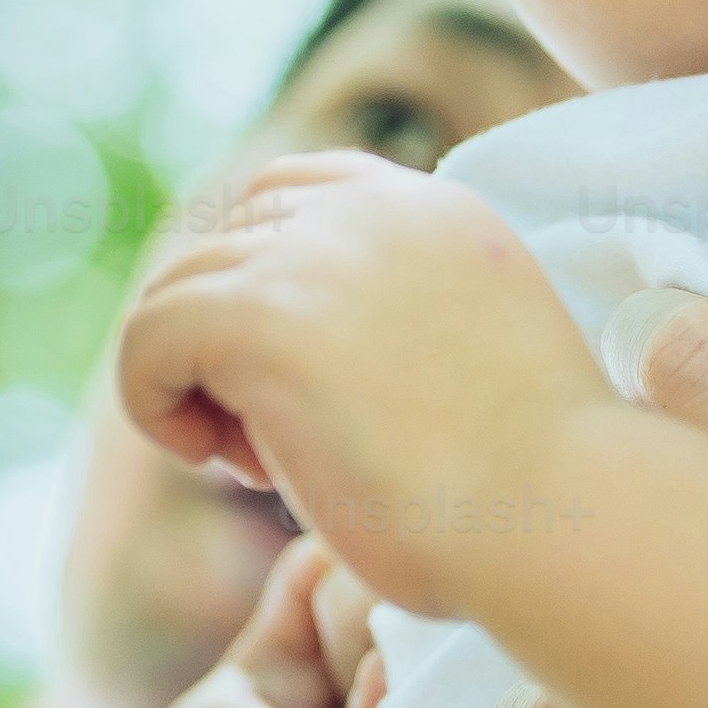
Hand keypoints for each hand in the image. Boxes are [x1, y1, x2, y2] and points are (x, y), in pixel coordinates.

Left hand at [110, 151, 601, 617]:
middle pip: (225, 241)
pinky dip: (157, 405)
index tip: (297, 384)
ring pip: (178, 293)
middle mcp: (374, 208)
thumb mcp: (475, 366)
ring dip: (199, 381)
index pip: (294, 191)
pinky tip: (223, 466)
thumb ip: (400, 329)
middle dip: (229, 340)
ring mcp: (314, 252)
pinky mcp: (259, 317)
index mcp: (439, 210)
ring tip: (262, 465)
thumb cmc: (535, 492)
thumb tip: (302, 368)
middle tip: (282, 444)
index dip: (264, 281)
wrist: (561, 516)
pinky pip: (146, 339)